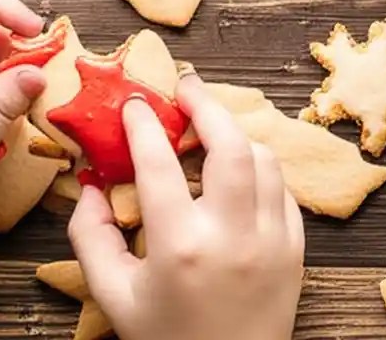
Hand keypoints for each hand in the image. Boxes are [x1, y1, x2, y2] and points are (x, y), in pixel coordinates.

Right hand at [69, 75, 304, 339]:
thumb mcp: (113, 296)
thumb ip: (91, 238)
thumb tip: (90, 187)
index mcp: (180, 246)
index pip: (159, 162)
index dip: (143, 124)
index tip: (134, 104)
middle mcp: (232, 236)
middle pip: (230, 143)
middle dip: (206, 105)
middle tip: (185, 90)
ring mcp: (271, 241)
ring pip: (264, 160)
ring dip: (236, 136)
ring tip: (209, 130)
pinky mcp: (295, 250)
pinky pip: (283, 190)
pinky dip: (260, 170)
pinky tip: (238, 170)